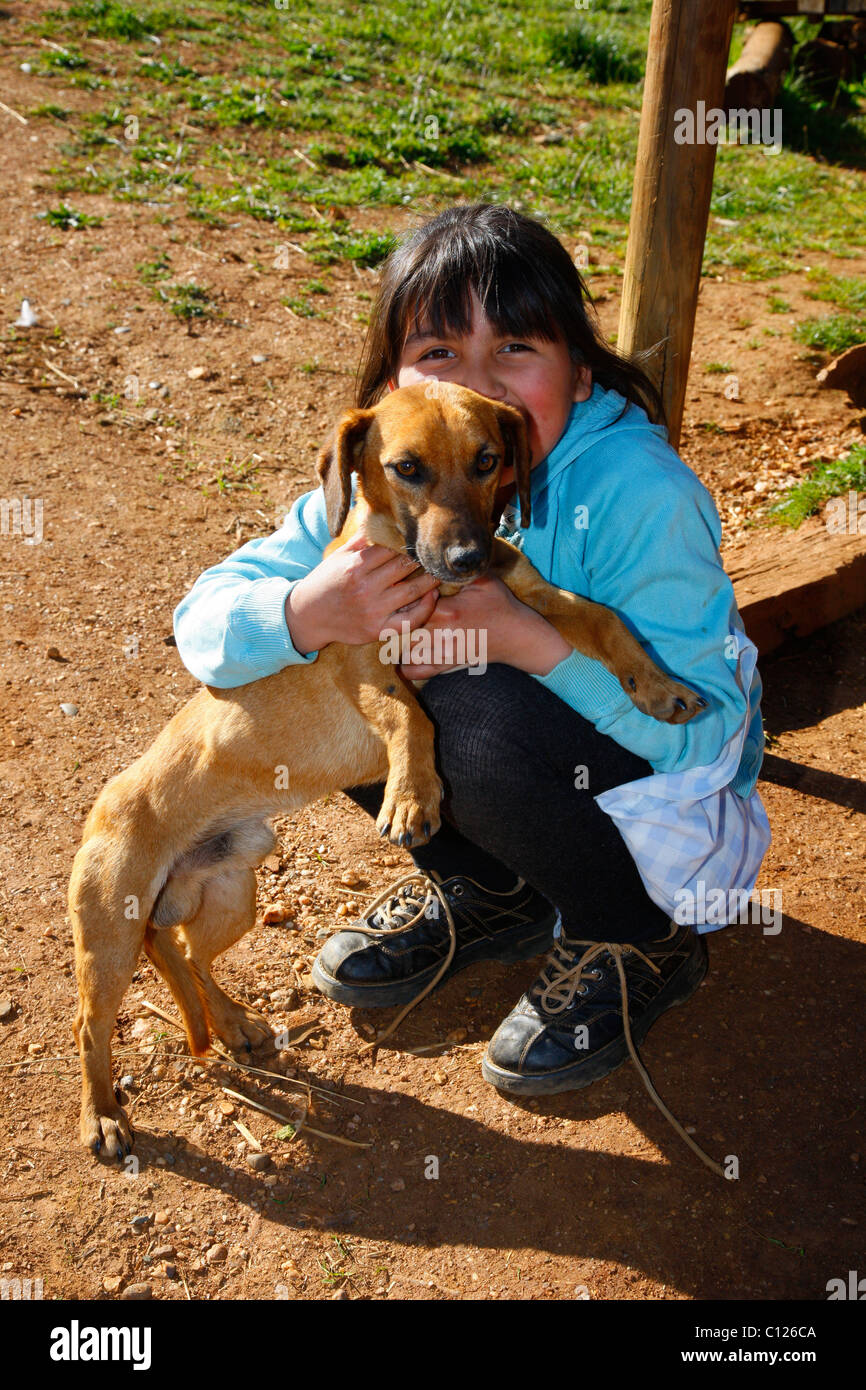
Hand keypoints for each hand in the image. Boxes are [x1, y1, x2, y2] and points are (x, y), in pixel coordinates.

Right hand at [285, 523, 439, 654]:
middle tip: (438, 553)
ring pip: (413, 590)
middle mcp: (364, 587)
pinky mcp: (377, 630)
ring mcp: (372, 610)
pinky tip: (432, 596)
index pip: (392, 548)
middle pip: (404, 566)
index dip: (409, 543)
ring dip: (431, 580)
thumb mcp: (338, 556)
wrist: (307, 616)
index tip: (423, 538)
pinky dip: (425, 608)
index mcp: (355, 565)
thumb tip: (378, 514)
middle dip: (422, 559)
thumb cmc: (326, 582)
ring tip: (441, 571)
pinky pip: (409, 620)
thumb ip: (360, 538)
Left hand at [397, 574, 571, 678]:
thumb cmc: (500, 604)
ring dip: (400, 641)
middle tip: (394, 611)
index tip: (405, 592)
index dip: (405, 597)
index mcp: (448, 610)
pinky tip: (402, 657)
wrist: (518, 635)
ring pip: (406, 650)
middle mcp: (443, 634)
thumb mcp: (483, 579)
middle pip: (405, 627)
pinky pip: (419, 671)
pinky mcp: (447, 665)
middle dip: (398, 618)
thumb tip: (441, 549)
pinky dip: (407, 666)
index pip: (413, 604)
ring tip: (397, 630)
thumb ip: (460, 568)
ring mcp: (444, 653)